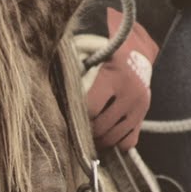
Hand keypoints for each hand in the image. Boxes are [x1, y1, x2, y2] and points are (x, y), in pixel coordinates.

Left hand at [79, 8, 158, 150]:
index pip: (90, 108)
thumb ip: (73, 57)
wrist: (139, 52)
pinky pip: (129, 141)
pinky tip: (106, 135)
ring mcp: (140, 106)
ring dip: (98, 138)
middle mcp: (131, 93)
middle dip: (86, 128)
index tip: (70, 109)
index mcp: (114, 76)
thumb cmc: (107, 50)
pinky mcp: (144, 115)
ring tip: (88, 131)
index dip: (77, 112)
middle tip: (78, 124)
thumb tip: (46, 58)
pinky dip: (116, 142)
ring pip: (114, 137)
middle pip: (101, 126)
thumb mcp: (92, 48)